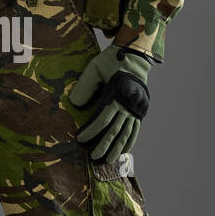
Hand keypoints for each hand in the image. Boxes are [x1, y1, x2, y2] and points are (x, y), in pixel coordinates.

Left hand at [69, 43, 151, 162]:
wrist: (135, 55)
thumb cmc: (112, 60)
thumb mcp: (94, 68)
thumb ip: (84, 85)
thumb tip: (74, 104)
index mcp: (117, 93)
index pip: (102, 118)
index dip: (91, 131)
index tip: (80, 139)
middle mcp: (128, 103)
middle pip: (115, 130)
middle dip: (104, 145)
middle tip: (93, 157)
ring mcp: (136, 107)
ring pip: (127, 133)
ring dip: (118, 148)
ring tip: (109, 160)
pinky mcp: (140, 108)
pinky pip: (136, 128)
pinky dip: (130, 141)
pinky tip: (125, 151)